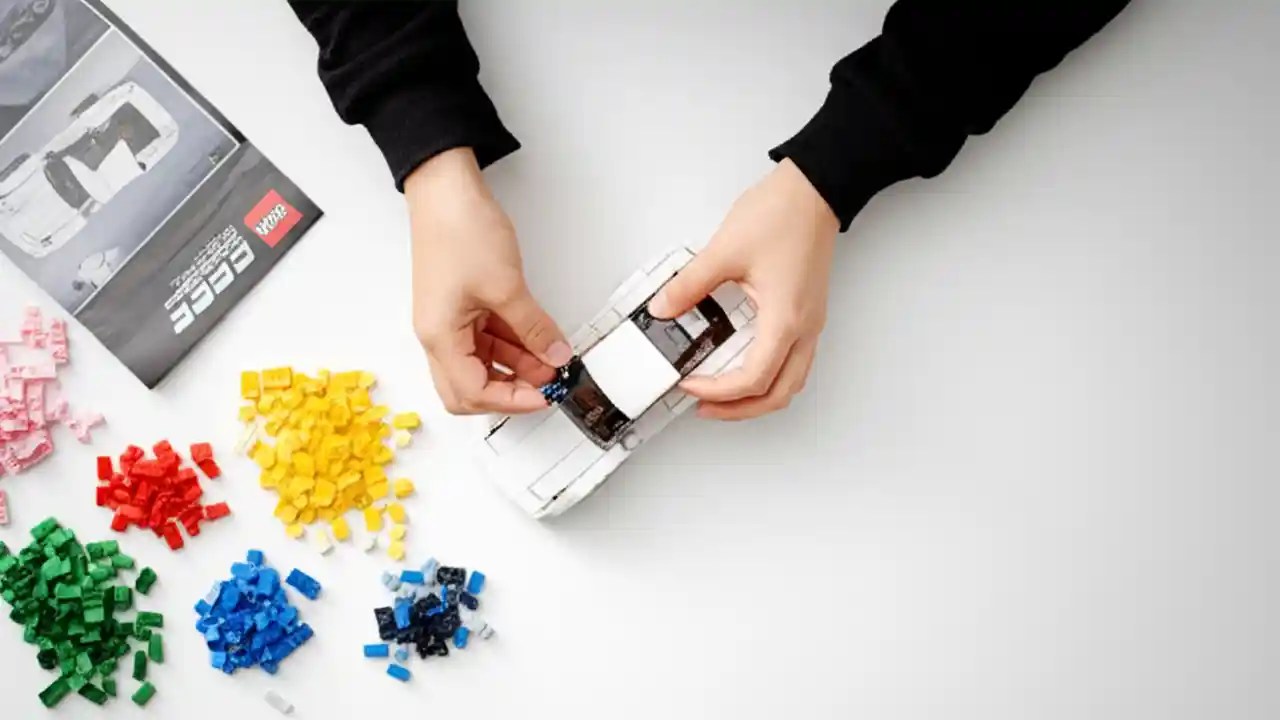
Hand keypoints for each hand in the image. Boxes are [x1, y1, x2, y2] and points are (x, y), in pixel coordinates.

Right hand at [406, 148, 572, 414]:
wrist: (445, 190)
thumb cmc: (460, 230)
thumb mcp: (507, 286)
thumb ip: (534, 327)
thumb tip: (556, 355)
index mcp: (440, 337)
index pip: (473, 392)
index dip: (512, 400)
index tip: (545, 395)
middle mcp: (438, 335)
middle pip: (469, 388)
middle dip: (509, 391)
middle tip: (545, 386)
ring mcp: (448, 321)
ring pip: (481, 363)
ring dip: (514, 366)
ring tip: (550, 361)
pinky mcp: (459, 306)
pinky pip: (484, 339)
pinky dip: (510, 344)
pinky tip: (535, 342)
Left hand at [648, 159, 838, 419]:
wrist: (815, 190)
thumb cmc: (784, 214)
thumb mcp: (725, 250)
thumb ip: (690, 284)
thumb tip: (664, 307)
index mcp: (784, 319)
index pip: (752, 379)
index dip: (718, 391)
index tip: (690, 384)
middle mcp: (804, 327)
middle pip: (778, 394)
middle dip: (739, 409)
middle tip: (704, 406)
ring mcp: (810, 322)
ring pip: (790, 381)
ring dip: (757, 396)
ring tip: (723, 393)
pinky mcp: (807, 312)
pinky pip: (793, 361)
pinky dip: (768, 374)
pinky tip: (741, 361)